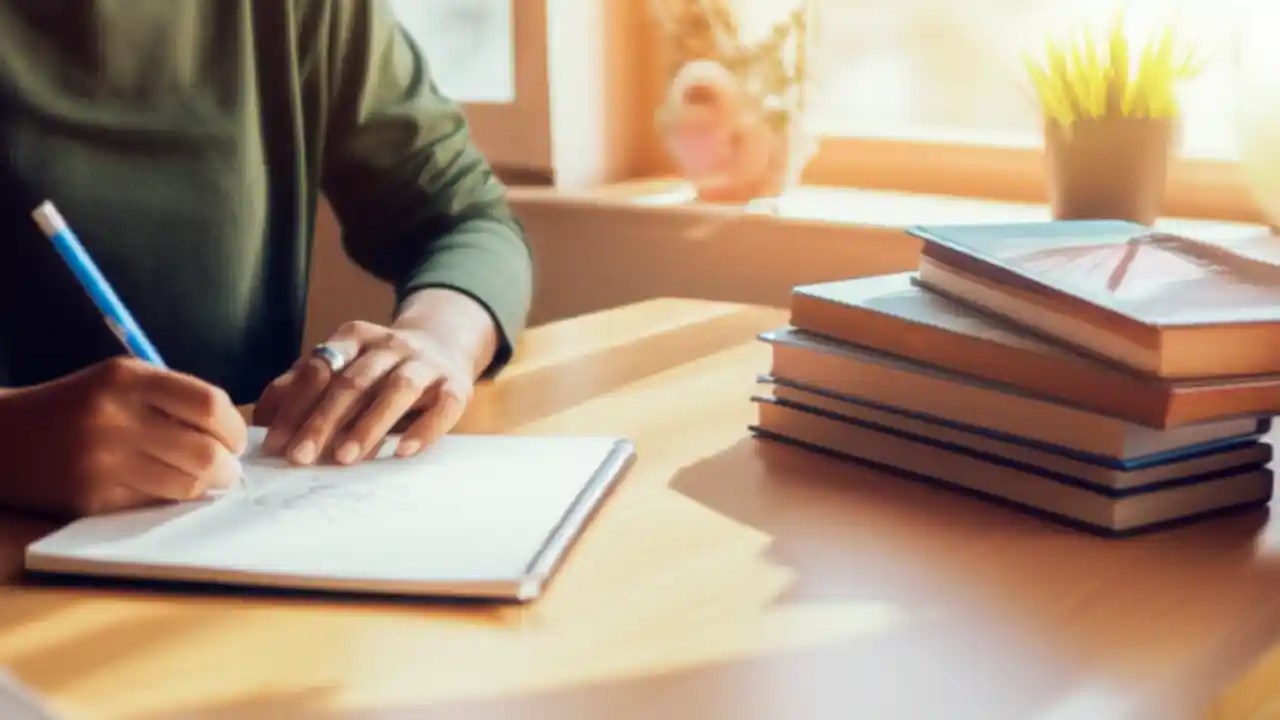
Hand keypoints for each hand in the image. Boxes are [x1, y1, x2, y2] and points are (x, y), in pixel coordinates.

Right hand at [0, 357, 247, 517]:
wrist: (4, 437)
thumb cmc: (79, 405)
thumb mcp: (121, 381)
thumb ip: (174, 398)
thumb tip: (233, 434)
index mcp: (128, 379)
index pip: (209, 405)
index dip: (234, 428)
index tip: (236, 440)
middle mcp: (115, 417)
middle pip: (204, 451)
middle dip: (228, 466)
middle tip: (228, 469)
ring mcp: (101, 461)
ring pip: (186, 485)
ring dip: (206, 487)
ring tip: (204, 480)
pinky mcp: (91, 498)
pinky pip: (153, 502)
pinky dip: (169, 497)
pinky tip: (164, 487)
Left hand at [254, 321, 474, 465]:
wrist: (445, 344)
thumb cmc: (380, 368)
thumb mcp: (342, 365)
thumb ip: (302, 385)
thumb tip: (261, 417)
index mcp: (354, 337)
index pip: (320, 369)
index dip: (296, 406)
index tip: (277, 443)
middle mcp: (390, 345)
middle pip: (353, 382)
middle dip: (324, 421)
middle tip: (302, 457)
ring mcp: (425, 364)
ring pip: (395, 390)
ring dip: (369, 425)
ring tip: (346, 457)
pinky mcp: (455, 385)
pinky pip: (442, 406)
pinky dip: (424, 429)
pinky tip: (404, 452)